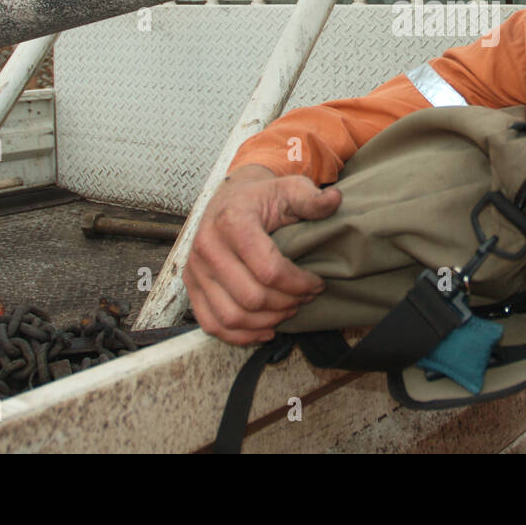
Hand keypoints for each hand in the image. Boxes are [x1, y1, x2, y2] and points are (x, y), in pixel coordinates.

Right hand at [183, 165, 340, 345]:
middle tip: (305, 298)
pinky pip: (212, 324)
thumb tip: (335, 200)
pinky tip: (265, 330)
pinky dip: (240, 335)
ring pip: (232, 317)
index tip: (317, 283)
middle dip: (286, 304)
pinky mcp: (190, 285)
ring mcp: (195, 269)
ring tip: (288, 310)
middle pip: (252, 298)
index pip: (269, 270)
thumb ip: (312, 198)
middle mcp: (208, 247)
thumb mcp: (290, 189)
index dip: (299, 284)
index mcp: (233, 222)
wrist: (229, 199)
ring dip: (267, 322)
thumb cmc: (263, 197)